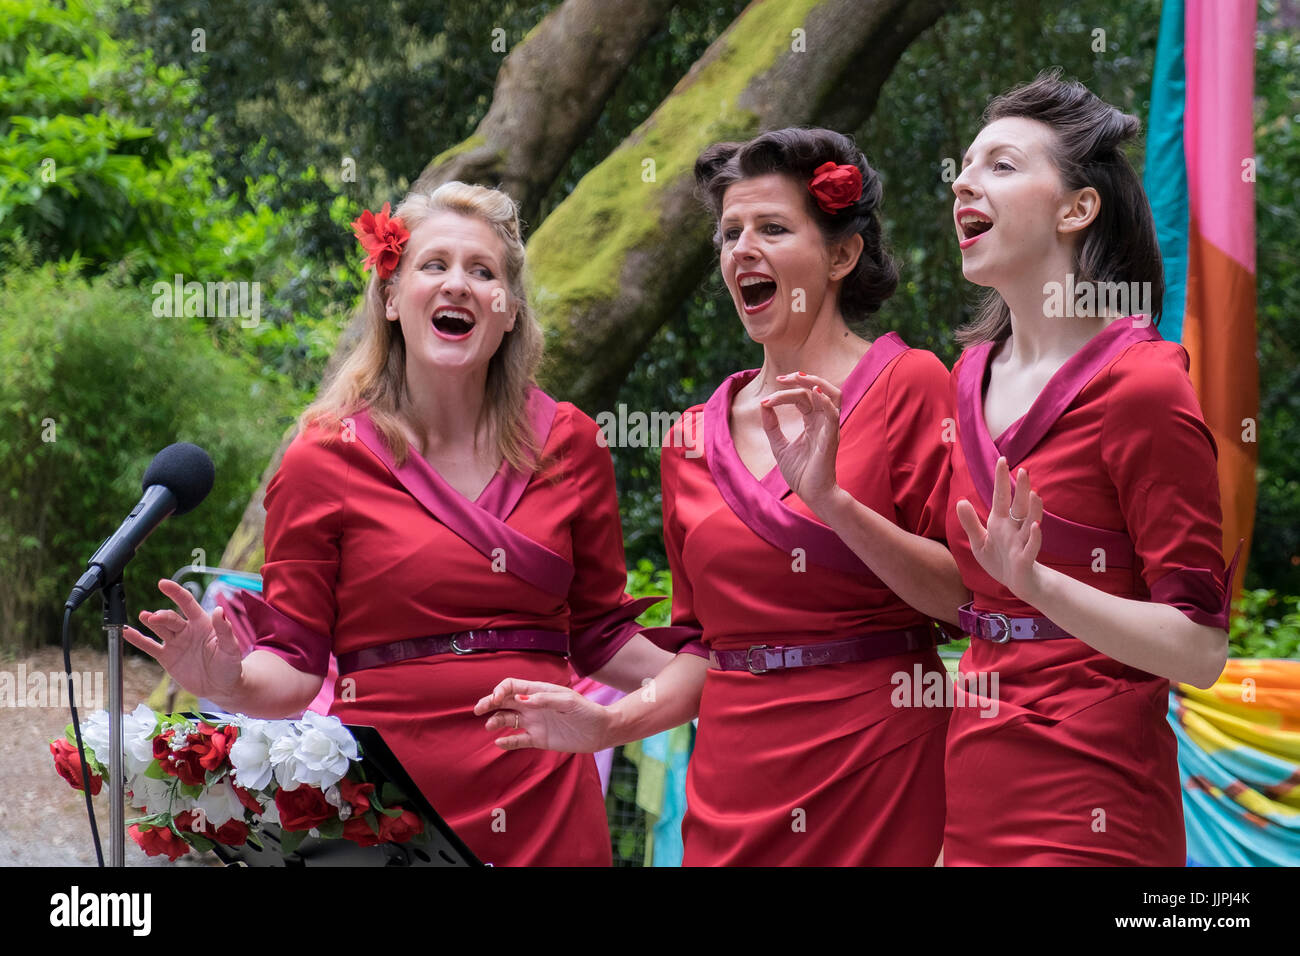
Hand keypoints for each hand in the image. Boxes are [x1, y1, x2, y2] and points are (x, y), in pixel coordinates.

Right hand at [123, 579, 242, 700]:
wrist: (221, 687)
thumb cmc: (230, 665)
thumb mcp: (230, 648)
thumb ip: (224, 630)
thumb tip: (220, 610)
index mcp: (203, 623)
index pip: (187, 603)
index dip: (176, 592)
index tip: (163, 583)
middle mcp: (187, 630)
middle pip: (171, 618)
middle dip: (162, 616)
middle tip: (155, 617)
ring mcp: (176, 643)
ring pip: (160, 629)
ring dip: (150, 621)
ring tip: (144, 615)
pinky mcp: (167, 657)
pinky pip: (150, 646)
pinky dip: (138, 639)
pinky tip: (127, 632)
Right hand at [473, 678, 612, 753]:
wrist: (600, 731)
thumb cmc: (587, 711)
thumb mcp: (568, 701)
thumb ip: (545, 699)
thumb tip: (521, 699)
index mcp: (538, 691)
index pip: (512, 686)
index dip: (500, 690)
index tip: (496, 699)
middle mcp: (532, 705)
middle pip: (505, 701)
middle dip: (489, 703)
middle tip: (478, 710)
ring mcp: (534, 722)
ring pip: (508, 720)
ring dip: (496, 721)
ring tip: (489, 726)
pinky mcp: (538, 739)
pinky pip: (518, 740)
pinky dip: (507, 742)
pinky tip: (499, 743)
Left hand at [760, 371, 842, 513]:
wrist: (812, 495)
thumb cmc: (801, 473)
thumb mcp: (779, 446)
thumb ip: (772, 426)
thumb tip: (762, 405)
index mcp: (813, 422)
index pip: (803, 397)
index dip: (786, 392)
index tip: (766, 399)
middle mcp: (823, 422)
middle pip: (818, 390)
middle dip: (801, 380)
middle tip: (782, 378)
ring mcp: (829, 428)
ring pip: (833, 395)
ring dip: (817, 383)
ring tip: (799, 378)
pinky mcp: (831, 438)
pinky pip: (833, 414)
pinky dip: (825, 401)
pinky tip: (814, 393)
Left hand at [955, 457, 1044, 600]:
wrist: (1016, 584)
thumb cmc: (999, 561)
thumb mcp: (979, 541)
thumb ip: (970, 523)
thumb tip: (960, 501)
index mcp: (1000, 522)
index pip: (1001, 497)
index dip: (1001, 480)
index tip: (1002, 459)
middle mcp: (1013, 529)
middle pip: (1018, 506)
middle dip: (1021, 490)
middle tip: (1024, 471)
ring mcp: (1021, 542)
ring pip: (1029, 523)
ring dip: (1033, 509)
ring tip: (1035, 494)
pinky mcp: (1025, 558)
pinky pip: (1031, 547)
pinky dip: (1034, 537)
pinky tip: (1035, 527)